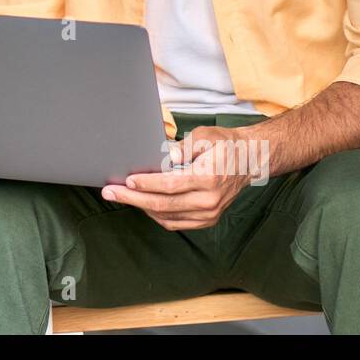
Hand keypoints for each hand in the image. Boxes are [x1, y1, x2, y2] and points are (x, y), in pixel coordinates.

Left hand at [100, 125, 254, 230]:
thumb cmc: (225, 145)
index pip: (169, 185)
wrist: (250, 160)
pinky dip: (156, 215)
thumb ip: (182, 147)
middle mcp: (208, 200)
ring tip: (122, 196)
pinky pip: (175, 223)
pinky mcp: (207, 220)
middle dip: (132, 199)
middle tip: (109, 192)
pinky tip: (142, 204)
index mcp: (208, 178)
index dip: (146, 184)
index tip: (127, 181)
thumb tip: (162, 157)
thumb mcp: (205, 136)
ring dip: (141, 208)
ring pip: (166, 217)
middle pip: (163, 205)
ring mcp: (208, 213)